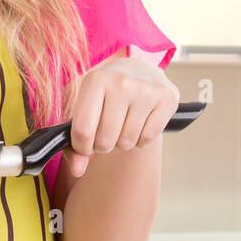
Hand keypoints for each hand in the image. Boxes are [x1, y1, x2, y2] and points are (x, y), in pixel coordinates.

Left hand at [64, 54, 179, 177]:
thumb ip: (74, 144)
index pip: (83, 130)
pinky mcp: (167, 98)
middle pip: (105, 140)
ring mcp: (146, 90)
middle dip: (103, 144)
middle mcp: (121, 82)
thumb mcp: (84, 108)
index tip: (85, 144)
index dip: (82, 147)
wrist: (140, 69)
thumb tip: (78, 170)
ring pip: (127, 142)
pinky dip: (141, 139)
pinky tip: (140, 123)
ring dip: (123, 141)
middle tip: (107, 131)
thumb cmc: (105, 94)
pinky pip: (147, 138)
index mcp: (95, 80)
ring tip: (123, 124)